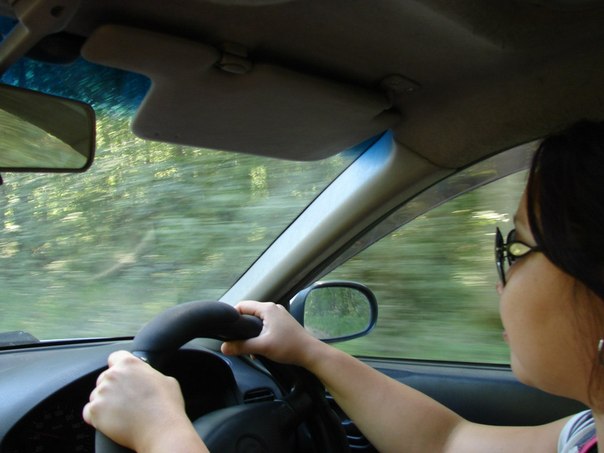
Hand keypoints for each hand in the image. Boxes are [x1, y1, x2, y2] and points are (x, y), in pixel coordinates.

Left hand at [83, 350, 205, 451]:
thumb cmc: (166, 405)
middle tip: (126, 398)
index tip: (123, 375)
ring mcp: (101, 393)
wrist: (160, 429)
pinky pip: (88, 412)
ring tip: (121, 412)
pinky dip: (97, 417)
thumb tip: (149, 379)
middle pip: (104, 378)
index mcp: (129, 363)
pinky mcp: (95, 412)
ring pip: (96, 395)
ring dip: (105, 402)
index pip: (115, 357)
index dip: (119, 366)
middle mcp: (112, 375)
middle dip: (112, 387)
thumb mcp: (166, 380)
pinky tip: (111, 420)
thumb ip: (151, 374)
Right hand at [221, 301, 322, 367]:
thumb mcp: (262, 347)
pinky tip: (261, 349)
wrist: (310, 353)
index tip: (226, 329)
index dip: (232, 316)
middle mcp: (273, 308)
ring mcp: (279, 315)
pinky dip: (261, 335)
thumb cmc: (289, 346)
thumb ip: (241, 346)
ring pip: (257, 321)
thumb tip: (224, 347)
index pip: (242, 306)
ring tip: (251, 348)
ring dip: (252, 335)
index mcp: (267, 308)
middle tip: (237, 341)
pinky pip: (266, 326)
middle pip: (249, 314)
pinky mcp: (282, 323)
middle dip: (243, 328)